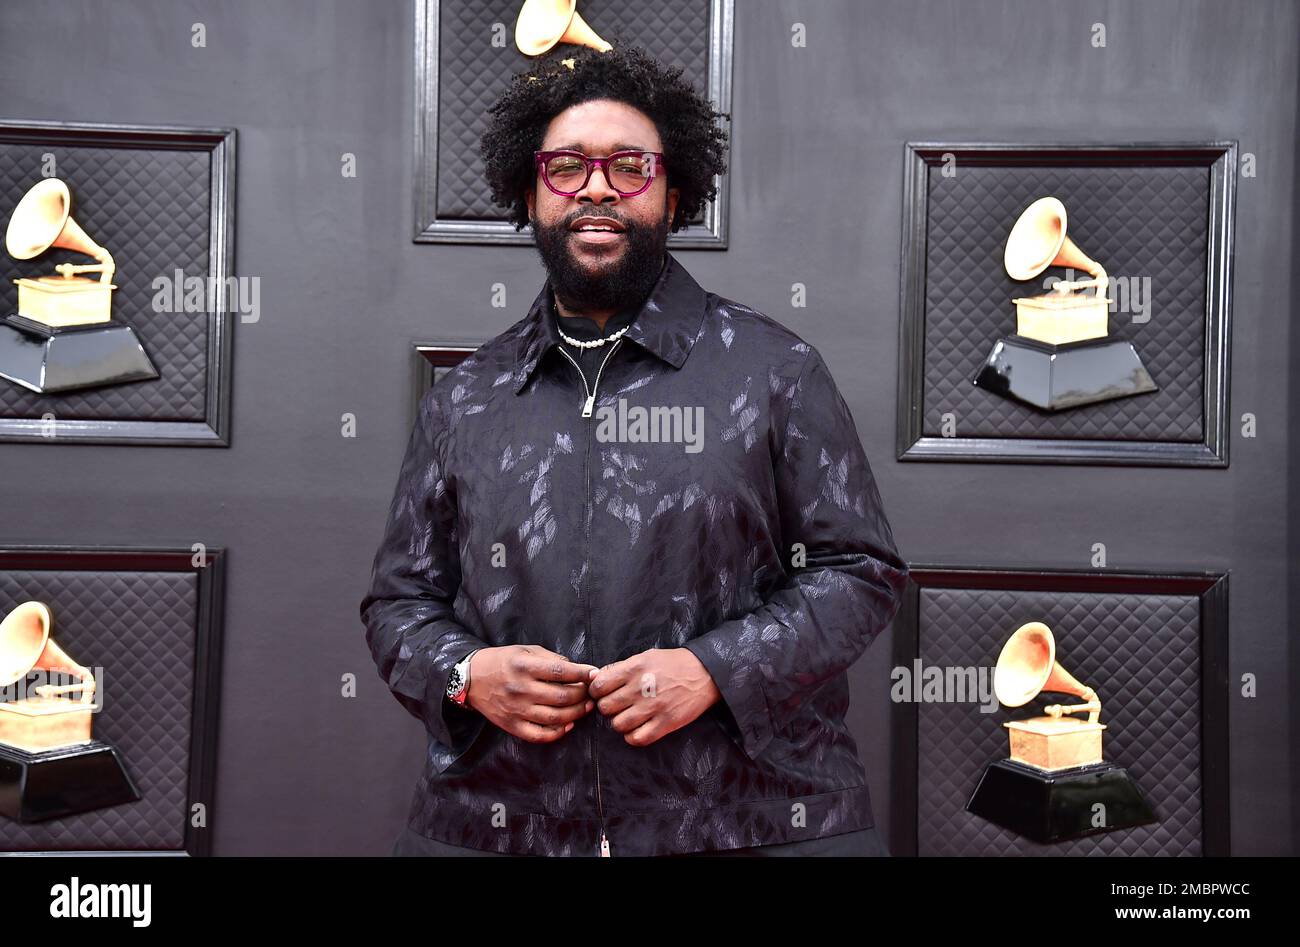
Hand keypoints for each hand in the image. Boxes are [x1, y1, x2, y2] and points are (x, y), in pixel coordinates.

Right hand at [466, 645, 597, 743]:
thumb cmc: (503, 661)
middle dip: (583, 695)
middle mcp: (521, 689)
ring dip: (577, 713)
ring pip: (555, 717)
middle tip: (592, 692)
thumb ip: (551, 659)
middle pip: (562, 697)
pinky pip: (540, 735)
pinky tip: (568, 725)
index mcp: (524, 667)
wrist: (472, 679)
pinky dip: (558, 733)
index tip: (595, 674)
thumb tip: (578, 669)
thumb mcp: (525, 651)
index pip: (560, 672)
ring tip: (586, 707)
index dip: (582, 674)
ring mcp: (517, 710)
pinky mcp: (512, 726)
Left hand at [587, 648, 720, 746]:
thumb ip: (620, 668)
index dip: (596, 692)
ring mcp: (654, 707)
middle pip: (606, 707)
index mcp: (634, 668)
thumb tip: (594, 678)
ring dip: (620, 723)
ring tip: (629, 716)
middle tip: (617, 706)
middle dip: (608, 708)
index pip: (599, 686)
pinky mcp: (665, 723)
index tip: (603, 693)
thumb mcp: (645, 657)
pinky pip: (637, 738)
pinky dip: (633, 736)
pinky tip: (638, 728)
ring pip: (618, 725)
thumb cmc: (672, 664)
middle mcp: (641, 688)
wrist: (705, 674)